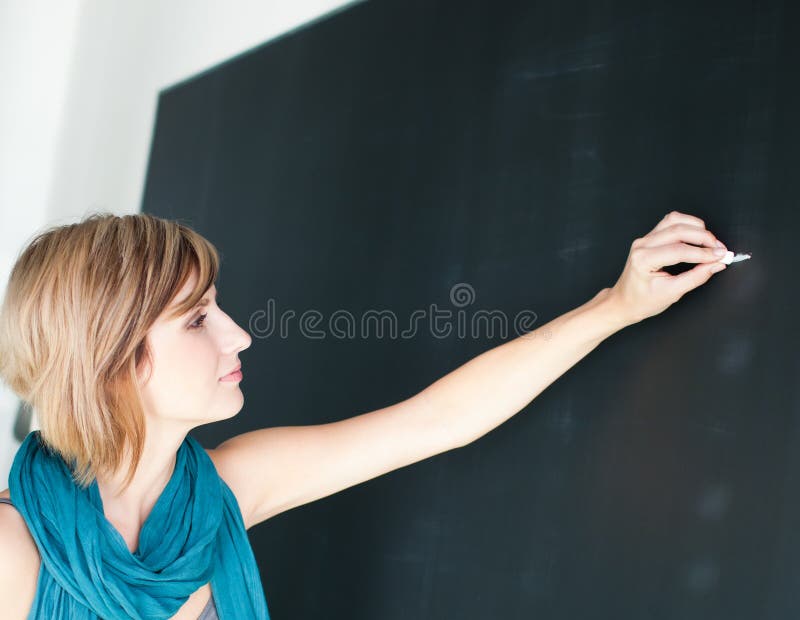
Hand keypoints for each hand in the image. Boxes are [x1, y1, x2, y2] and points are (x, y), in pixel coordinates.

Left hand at [606, 211, 727, 324]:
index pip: (679, 251)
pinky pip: (670, 222)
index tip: (721, 256)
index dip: (703, 253)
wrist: (624, 301)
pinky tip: (698, 236)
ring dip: (696, 227)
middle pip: (678, 230)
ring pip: (674, 220)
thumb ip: (696, 277)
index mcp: (643, 260)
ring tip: (711, 242)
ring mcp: (645, 239)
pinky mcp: (650, 237)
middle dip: (704, 237)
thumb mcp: (671, 293)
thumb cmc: (642, 301)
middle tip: (720, 249)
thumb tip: (716, 264)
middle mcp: (642, 245)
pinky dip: (687, 225)